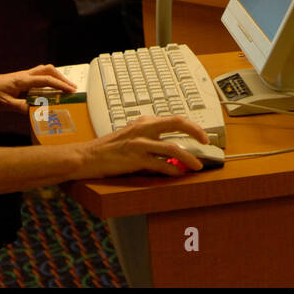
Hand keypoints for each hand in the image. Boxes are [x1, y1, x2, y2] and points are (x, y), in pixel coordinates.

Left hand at [0, 64, 75, 113]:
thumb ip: (22, 108)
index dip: (61, 85)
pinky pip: (37, 75)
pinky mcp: (19, 78)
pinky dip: (47, 79)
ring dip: (55, 76)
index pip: (47, 80)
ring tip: (63, 86)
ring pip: (43, 70)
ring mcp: (22, 75)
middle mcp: (24, 75)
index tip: (71, 90)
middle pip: (48, 70)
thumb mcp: (5, 105)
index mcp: (23, 80)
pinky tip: (48, 88)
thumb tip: (37, 113)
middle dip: (62, 78)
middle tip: (71, 87)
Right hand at [82, 115, 210, 176]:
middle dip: (196, 132)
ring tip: (197, 166)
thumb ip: (150, 137)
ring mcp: (140, 143)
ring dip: (189, 158)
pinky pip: (161, 165)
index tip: (202, 134)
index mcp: (144, 122)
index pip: (174, 119)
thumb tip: (171, 148)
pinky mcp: (135, 159)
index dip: (192, 126)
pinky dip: (173, 171)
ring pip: (173, 148)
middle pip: (178, 123)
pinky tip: (178, 175)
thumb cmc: (109, 149)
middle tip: (207, 142)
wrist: (87, 156)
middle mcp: (144, 128)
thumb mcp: (131, 135)